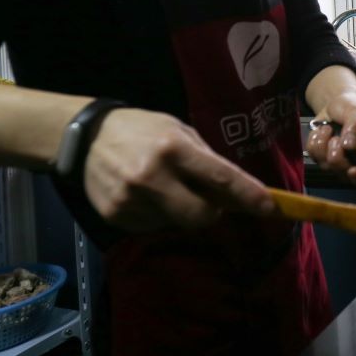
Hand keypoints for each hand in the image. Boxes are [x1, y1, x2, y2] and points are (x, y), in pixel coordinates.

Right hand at [82, 108, 274, 230]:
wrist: (85, 138)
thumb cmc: (141, 129)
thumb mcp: (177, 131)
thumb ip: (205, 160)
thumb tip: (235, 190)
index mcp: (173, 148)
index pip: (221, 179)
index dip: (249, 196)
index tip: (271, 207)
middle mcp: (153, 176)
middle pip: (203, 216)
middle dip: (213, 212)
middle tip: (208, 199)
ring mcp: (132, 200)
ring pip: (177, 224)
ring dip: (180, 211)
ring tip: (163, 187)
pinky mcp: (116, 217)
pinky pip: (153, 226)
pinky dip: (157, 215)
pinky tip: (143, 194)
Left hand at [306, 92, 355, 186]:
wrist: (336, 103)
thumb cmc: (352, 108)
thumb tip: (351, 146)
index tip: (353, 170)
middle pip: (344, 174)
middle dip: (337, 155)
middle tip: (336, 138)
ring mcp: (339, 162)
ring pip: (326, 166)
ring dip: (324, 144)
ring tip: (330, 129)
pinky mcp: (323, 158)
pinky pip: (314, 156)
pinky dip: (315, 140)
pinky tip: (323, 131)